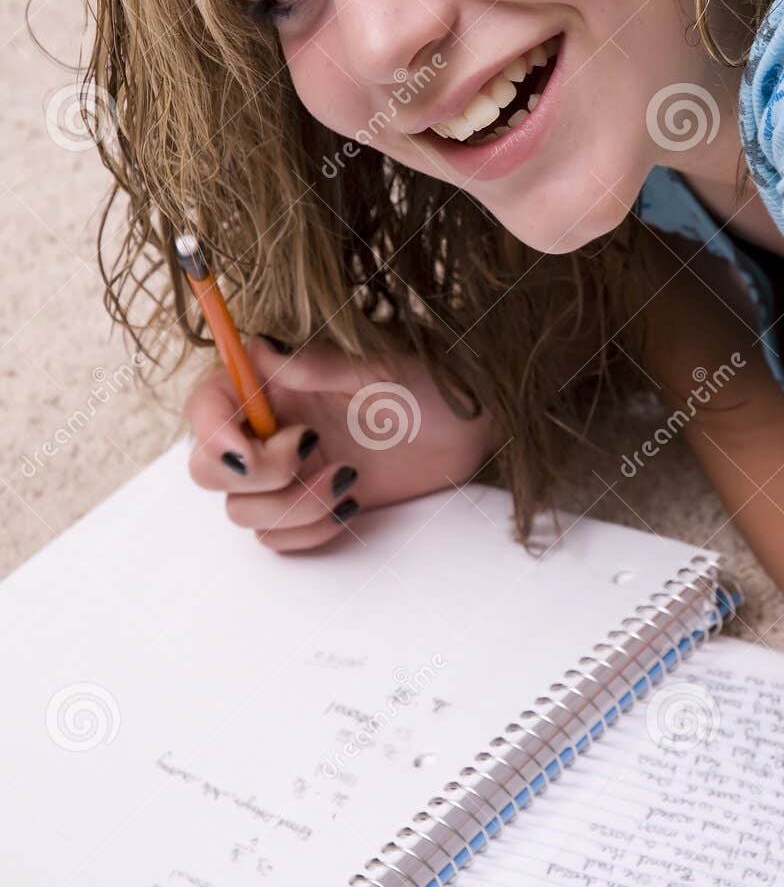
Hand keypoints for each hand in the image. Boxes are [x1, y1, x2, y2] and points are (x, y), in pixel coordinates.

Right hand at [184, 336, 501, 552]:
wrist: (473, 426)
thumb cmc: (431, 382)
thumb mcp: (377, 366)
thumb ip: (314, 365)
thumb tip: (255, 348)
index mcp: (276, 383)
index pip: (207, 405)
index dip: (210, 429)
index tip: (245, 449)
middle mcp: (272, 427)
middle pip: (208, 467)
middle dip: (253, 475)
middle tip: (309, 453)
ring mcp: (290, 471)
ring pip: (243, 510)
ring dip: (291, 507)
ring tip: (349, 480)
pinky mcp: (312, 506)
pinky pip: (276, 537)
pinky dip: (307, 531)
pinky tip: (352, 503)